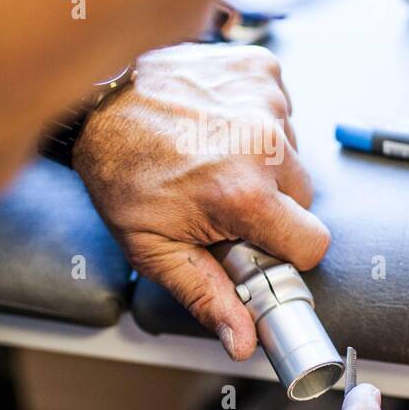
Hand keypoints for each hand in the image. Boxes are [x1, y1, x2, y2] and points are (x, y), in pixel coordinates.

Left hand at [73, 42, 329, 359]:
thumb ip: (205, 295)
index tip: (257, 244)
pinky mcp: (261, 68)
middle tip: (220, 199)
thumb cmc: (119, 170)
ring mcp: (266, 98)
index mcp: (244, 193)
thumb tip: (243, 341)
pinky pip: (281, 111)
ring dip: (262, 161)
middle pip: (303, 198)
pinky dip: (256, 121)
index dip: (285, 251)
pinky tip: (216, 124)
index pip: (312, 242)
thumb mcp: (152, 247)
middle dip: (270, 206)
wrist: (95, 98)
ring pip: (292, 154)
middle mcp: (265, 141)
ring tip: (211, 156)